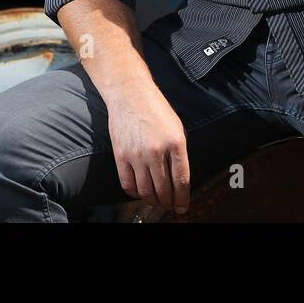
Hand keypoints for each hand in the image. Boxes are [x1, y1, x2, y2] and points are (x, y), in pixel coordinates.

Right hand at [107, 85, 191, 214]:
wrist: (131, 95)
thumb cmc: (156, 109)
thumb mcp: (177, 128)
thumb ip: (179, 153)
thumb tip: (180, 179)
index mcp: (176, 142)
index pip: (181, 180)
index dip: (182, 198)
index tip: (182, 207)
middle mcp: (157, 150)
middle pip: (164, 189)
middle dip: (168, 202)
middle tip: (170, 205)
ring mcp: (137, 154)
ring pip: (146, 191)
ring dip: (153, 200)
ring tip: (157, 201)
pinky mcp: (121, 156)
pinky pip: (128, 184)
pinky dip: (135, 193)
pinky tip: (140, 192)